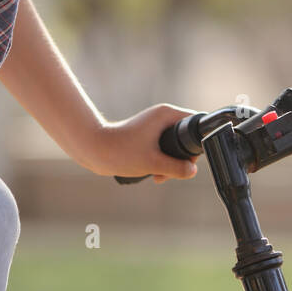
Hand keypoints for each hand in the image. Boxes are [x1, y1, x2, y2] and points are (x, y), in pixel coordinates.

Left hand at [83, 103, 199, 183]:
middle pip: (185, 137)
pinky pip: (164, 146)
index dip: (196, 143)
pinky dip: (162, 160)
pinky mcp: (147, 133)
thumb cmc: (122, 153)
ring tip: (159, 176)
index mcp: (166, 114)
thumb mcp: (154, 163)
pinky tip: (155, 174)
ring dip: (170, 162)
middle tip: (170, 173)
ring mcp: (154, 124)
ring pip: (174, 144)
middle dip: (180, 158)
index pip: (193, 122)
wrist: (96, 150)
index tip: (189, 161)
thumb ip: (177, 168)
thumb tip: (193, 171)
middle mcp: (161, 115)